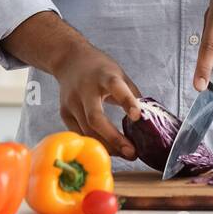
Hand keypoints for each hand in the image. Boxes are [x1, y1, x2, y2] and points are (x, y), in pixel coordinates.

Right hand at [52, 42, 143, 160]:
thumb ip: (132, 94)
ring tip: (126, 154)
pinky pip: (80, 134)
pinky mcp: (64, 113)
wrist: (70, 59)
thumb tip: (148, 119)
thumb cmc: (99, 68)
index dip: (127, 102)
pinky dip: (96, 143)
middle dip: (114, 138)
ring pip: (87, 131)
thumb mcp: (119, 74)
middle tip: (132, 152)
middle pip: (95, 118)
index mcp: (104, 76)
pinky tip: (109, 149)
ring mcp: (72, 102)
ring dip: (107, 146)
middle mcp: (85, 89)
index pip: (116, 87)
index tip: (137, 116)